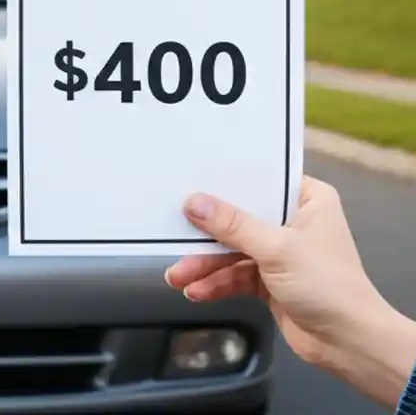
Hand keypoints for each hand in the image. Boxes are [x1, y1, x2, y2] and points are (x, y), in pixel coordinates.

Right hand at [166, 176, 415, 407]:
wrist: (349, 343)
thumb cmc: (329, 286)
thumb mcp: (277, 248)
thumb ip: (233, 225)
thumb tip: (194, 203)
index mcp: (308, 200)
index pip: (261, 181)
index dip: (226, 182)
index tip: (191, 182)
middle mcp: (294, 222)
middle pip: (239, 217)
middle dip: (206, 234)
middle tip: (174, 236)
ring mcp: (281, 252)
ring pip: (232, 250)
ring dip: (205, 264)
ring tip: (178, 276)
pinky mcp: (270, 280)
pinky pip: (234, 275)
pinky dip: (216, 283)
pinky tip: (197, 291)